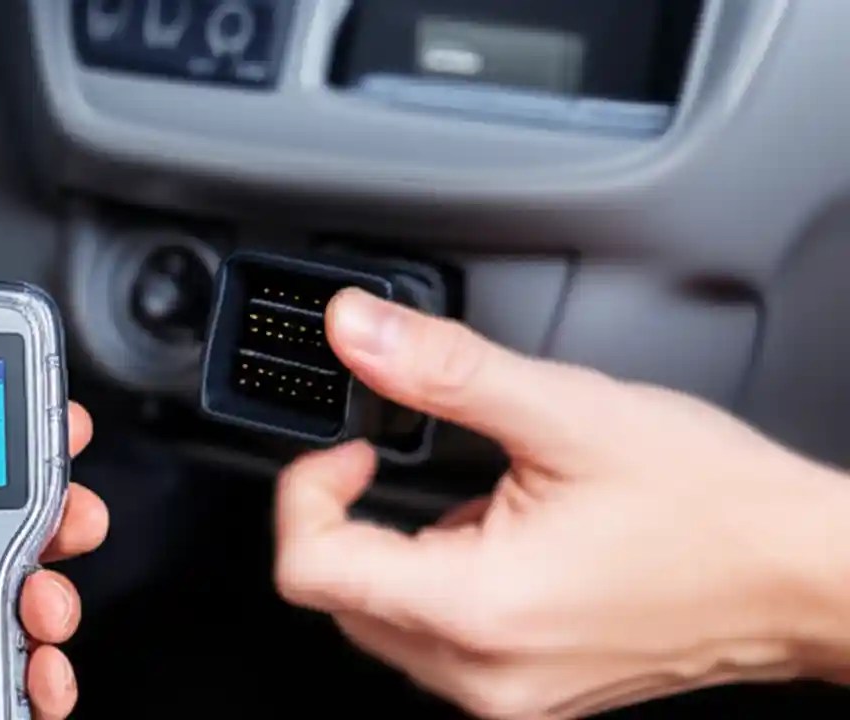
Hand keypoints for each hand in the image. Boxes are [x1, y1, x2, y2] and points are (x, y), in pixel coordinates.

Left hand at [274, 288, 849, 718]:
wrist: (806, 573)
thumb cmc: (712, 506)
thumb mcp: (565, 410)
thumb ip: (441, 368)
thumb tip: (357, 331)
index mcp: (476, 609)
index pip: (308, 568)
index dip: (305, 492)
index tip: (345, 450)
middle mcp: (481, 673)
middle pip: (339, 597)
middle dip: (346, 517)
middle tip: (389, 458)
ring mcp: (507, 694)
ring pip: (383, 621)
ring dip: (397, 549)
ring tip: (477, 496)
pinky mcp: (530, 693)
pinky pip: (440, 640)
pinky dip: (442, 581)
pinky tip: (502, 537)